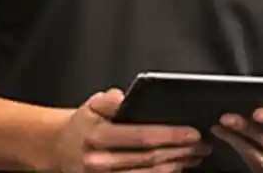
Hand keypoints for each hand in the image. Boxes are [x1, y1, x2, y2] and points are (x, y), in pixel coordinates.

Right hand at [51, 88, 212, 171]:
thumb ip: (109, 100)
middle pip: (148, 158)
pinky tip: (178, 167)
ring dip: (177, 166)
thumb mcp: (91, 105)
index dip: (168, 135)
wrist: (60, 148)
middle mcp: (99, 161)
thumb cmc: (83, 124)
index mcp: (96, 135)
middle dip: (179, 151)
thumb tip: (125, 97)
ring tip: (196, 155)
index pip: (139, 137)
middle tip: (202, 144)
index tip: (191, 132)